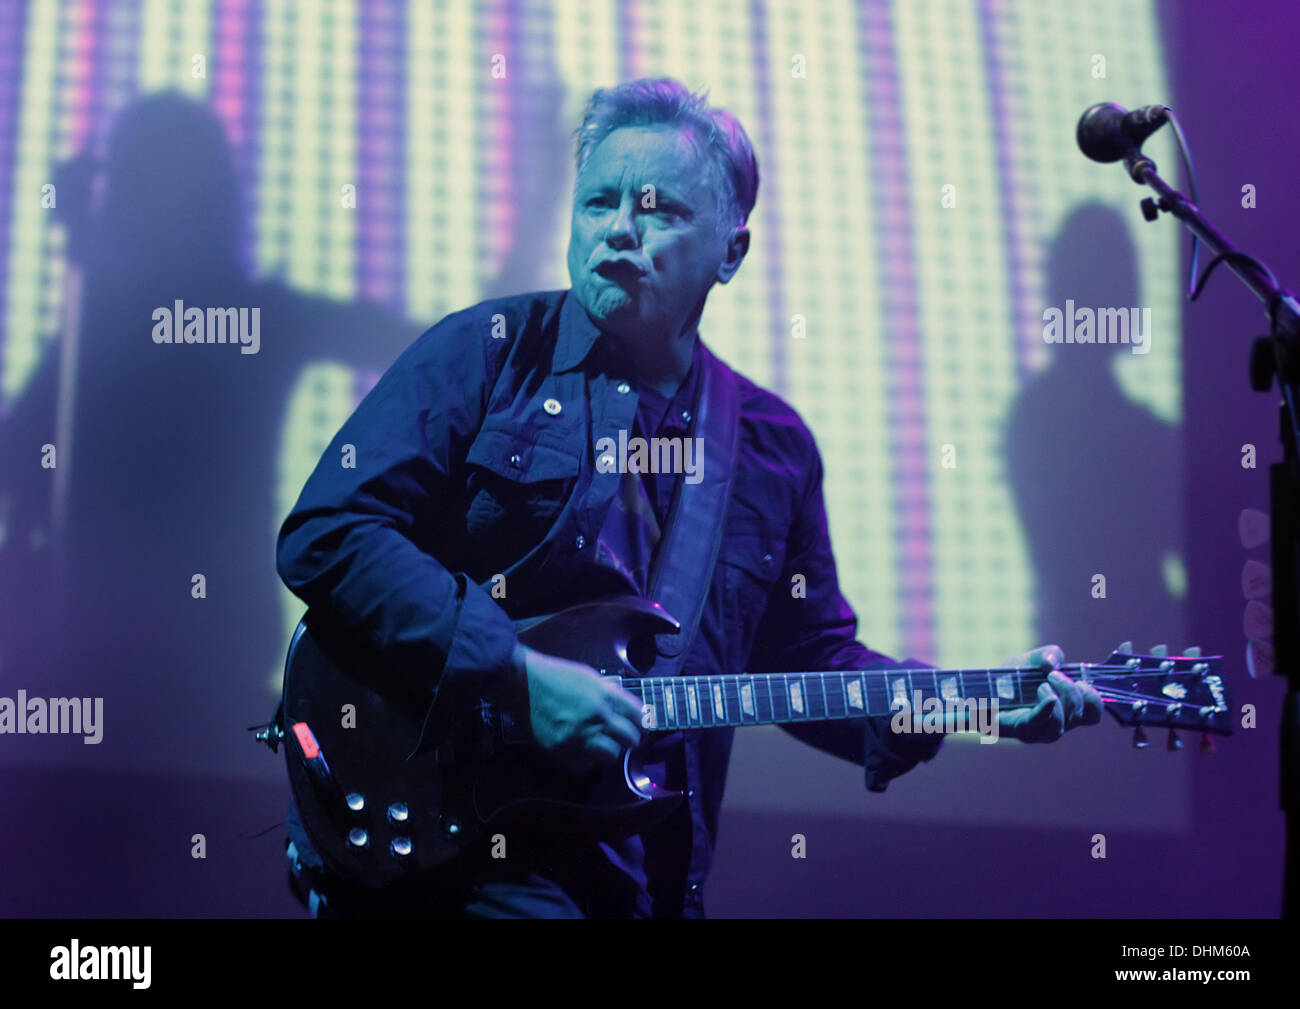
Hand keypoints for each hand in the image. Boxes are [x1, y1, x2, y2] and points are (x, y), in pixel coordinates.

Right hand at [512, 644, 643, 771]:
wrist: (524, 684)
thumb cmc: (558, 676)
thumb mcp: (590, 677)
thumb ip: (610, 694)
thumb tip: (627, 712)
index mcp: (606, 695)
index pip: (640, 716)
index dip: (643, 723)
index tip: (641, 728)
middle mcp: (598, 716)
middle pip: (630, 738)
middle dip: (630, 739)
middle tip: (624, 739)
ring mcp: (580, 735)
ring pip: (611, 756)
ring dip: (609, 751)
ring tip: (601, 745)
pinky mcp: (562, 750)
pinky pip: (585, 765)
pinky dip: (585, 760)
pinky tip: (580, 750)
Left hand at [996, 645, 1102, 742]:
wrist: (980, 691)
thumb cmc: (1011, 679)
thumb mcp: (1033, 660)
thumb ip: (1051, 655)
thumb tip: (1053, 664)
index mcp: (1065, 710)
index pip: (1093, 713)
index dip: (1096, 698)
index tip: (1082, 680)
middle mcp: (1057, 724)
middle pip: (1082, 716)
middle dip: (1074, 692)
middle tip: (1054, 676)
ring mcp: (1040, 731)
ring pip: (1064, 723)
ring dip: (1060, 697)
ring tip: (1042, 684)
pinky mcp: (1021, 729)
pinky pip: (1040, 723)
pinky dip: (1048, 709)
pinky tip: (1049, 697)